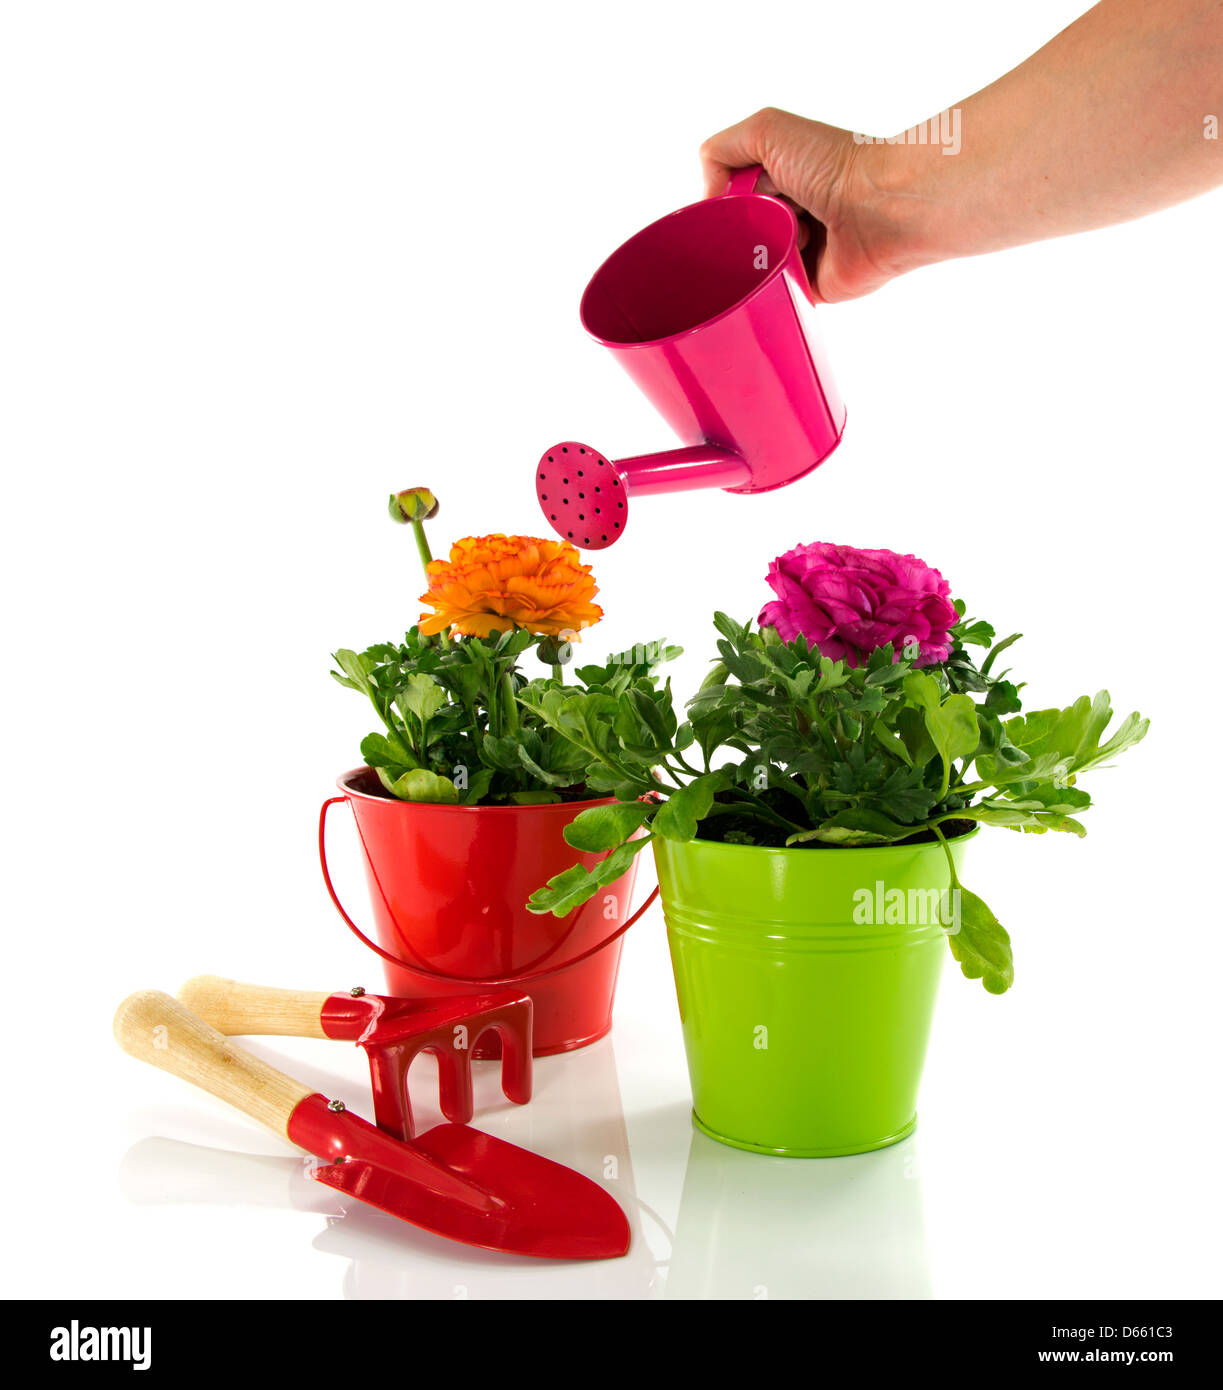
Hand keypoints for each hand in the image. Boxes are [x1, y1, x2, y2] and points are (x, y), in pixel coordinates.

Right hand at [700, 107, 917, 303]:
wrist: (881, 207)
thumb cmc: (834, 164)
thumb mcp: (766, 131)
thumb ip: (720, 150)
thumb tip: (708, 198)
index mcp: (780, 176)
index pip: (730, 196)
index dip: (721, 203)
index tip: (724, 207)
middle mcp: (790, 212)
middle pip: (737, 233)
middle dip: (736, 233)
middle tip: (751, 228)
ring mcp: (799, 251)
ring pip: (752, 267)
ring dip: (754, 260)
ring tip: (775, 248)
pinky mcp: (810, 285)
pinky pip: (774, 295)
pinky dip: (770, 289)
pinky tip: (779, 275)